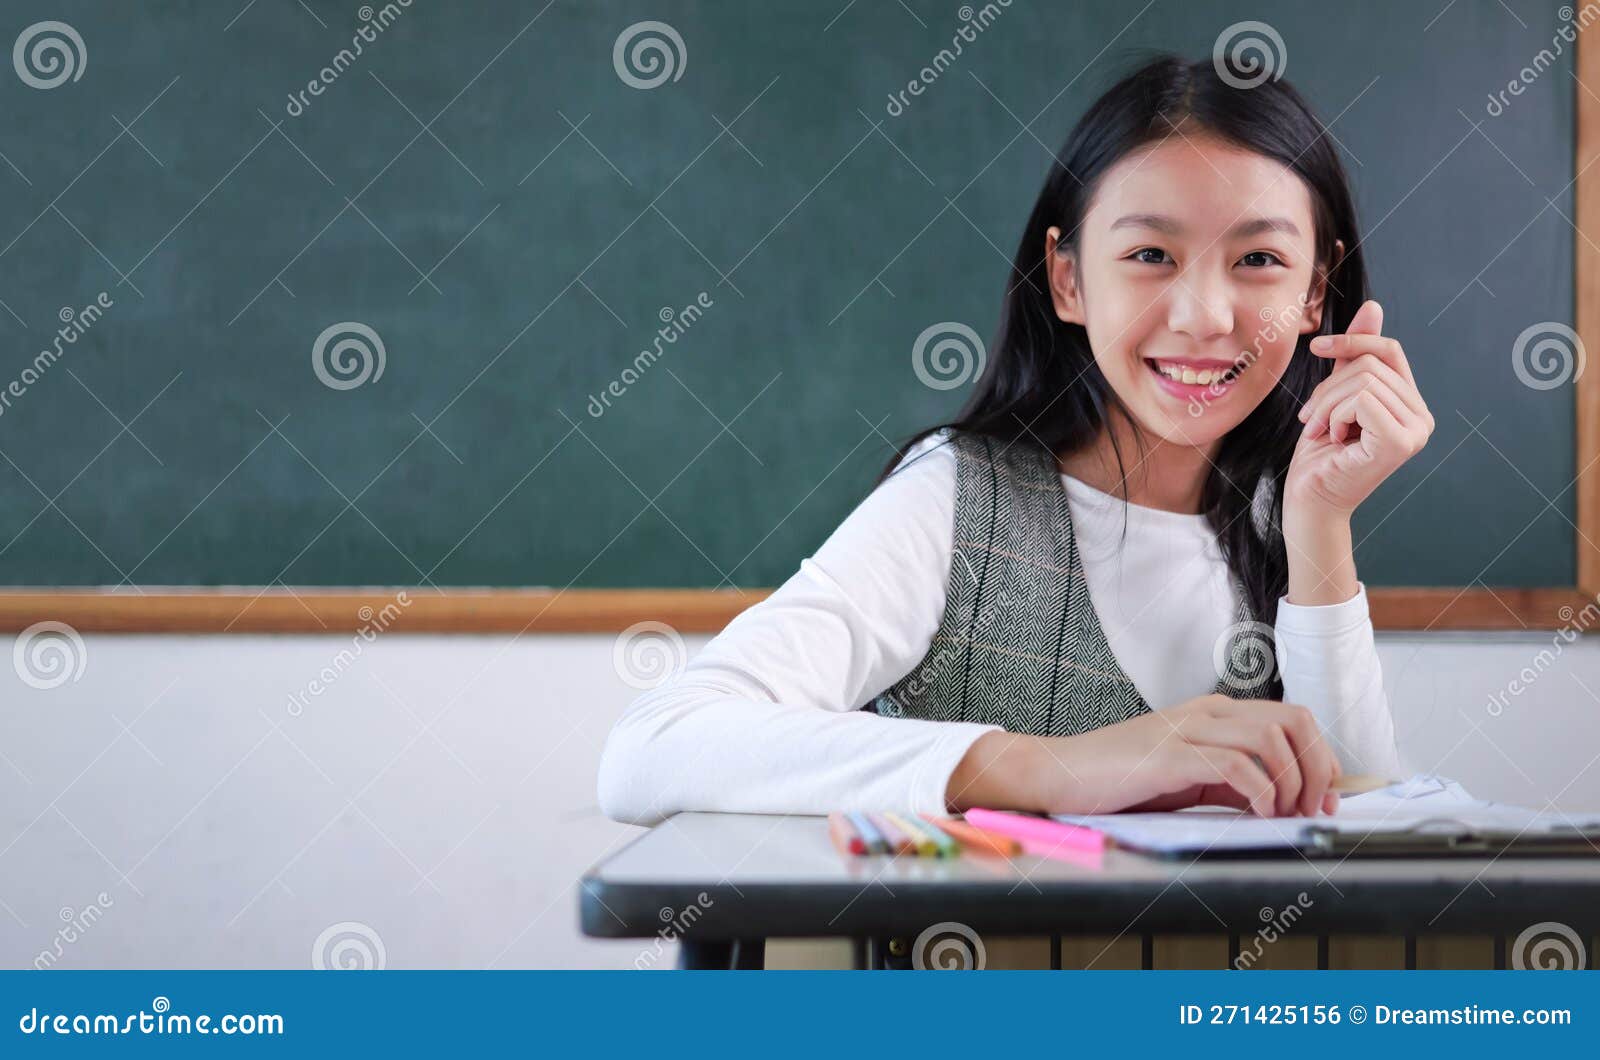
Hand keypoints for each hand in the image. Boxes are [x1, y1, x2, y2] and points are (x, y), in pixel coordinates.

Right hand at [947, 694, 1341, 817]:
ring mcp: (1188, 729)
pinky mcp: (1171, 755)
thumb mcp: (1187, 776)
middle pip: (1294, 720)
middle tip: (1314, 810)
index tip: (1326, 799)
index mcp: (1214, 712)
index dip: (1322, 757)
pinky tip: (1258, 814)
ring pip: (1272, 738)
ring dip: (1294, 782)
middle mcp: (1207, 712)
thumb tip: (1279, 800)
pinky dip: (1261, 792)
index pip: (1293, 716)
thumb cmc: (1120, 778)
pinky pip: (1237, 765)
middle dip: (1318, 768)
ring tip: (1286, 815)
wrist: (1060, 774)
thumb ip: (1230, 780)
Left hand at [1285, 300, 1433, 518]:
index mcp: (1410, 404)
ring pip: (1364, 380)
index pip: (1388, 350)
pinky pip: (1363, 399)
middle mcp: (1422, 417)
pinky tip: (1333, 440)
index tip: (1316, 346)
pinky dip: (1336, 415)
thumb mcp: (1334, 395)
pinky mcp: (1401, 442)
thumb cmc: (1319, 453)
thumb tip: (1373, 306)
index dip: (1352, 341)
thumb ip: (1353, 357)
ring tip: (1319, 431)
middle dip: (1329, 387)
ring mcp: (1416, 431)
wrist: (1308, 500)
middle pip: (1371, 364)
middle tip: (1311, 418)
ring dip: (1327, 404)